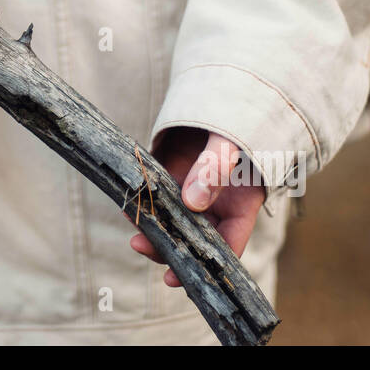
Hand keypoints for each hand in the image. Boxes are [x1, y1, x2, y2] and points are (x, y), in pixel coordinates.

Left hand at [129, 127, 264, 286]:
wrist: (221, 90)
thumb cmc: (237, 117)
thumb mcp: (230, 140)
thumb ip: (215, 167)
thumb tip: (192, 203)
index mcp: (242, 203)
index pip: (229, 244)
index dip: (205, 264)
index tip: (176, 278)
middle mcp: (216, 203)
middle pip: (195, 239)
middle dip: (169, 248)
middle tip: (142, 246)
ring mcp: (191, 190)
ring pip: (173, 220)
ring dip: (153, 228)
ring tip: (133, 227)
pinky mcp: (171, 175)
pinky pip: (157, 196)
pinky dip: (143, 203)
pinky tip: (127, 204)